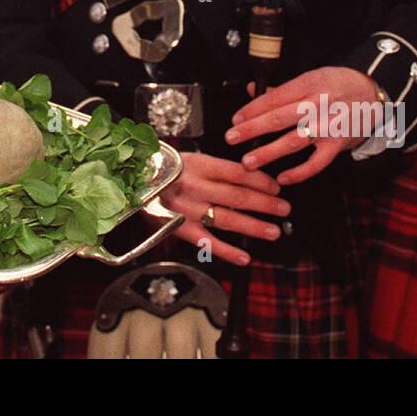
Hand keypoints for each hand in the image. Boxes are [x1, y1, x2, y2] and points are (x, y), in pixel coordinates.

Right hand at [160, 152, 289, 266]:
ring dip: (254, 226)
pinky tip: (244, 257)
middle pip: (238, 196)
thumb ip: (216, 168)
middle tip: (284, 209)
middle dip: (265, 204)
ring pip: (227, 219)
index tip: (276, 187)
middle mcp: (195, 187)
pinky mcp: (180, 228)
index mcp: (199, 165)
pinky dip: (227, 251)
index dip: (261, 180)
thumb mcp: (190, 158)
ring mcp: (188, 209)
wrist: (132, 181)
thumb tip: (249, 176)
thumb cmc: (164, 169)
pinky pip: (207, 242)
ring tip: (273, 231)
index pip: (238, 173)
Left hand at [226, 66, 380, 184]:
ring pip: (293, 141)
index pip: (274, 98)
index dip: (251, 110)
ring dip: (268, 153)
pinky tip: (282, 177)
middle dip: (251, 130)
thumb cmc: (340, 84)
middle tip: (231, 138)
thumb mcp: (313, 77)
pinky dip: (299, 172)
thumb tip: (253, 90)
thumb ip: (283, 88)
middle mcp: (318, 105)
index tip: (235, 120)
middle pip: (279, 119)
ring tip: (248, 162)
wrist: (376, 93)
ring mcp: (328, 126)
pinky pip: (317, 163)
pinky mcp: (338, 145)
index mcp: (309, 84)